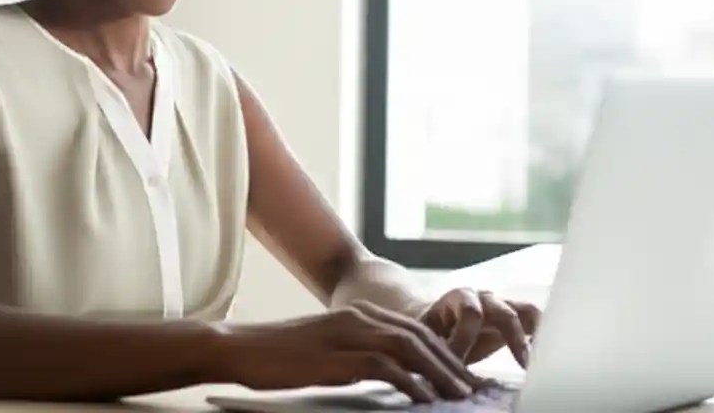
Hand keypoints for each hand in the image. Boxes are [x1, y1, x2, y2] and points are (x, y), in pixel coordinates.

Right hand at [217, 301, 488, 402]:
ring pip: (411, 349)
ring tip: (461, 397)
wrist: (239, 348)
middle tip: (475, 389)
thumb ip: (357, 355)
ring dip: (441, 373)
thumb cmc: (279, 356)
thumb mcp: (327, 351)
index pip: (416, 330)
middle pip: (421, 337)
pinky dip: (411, 382)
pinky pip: (385, 367)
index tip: (464, 376)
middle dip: (452, 364)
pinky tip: (426, 399)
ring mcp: (349, 333)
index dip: (445, 353)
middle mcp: (360, 316)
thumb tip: (390, 377)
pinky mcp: (337, 355)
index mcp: (360, 313)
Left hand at [416, 288, 541, 368]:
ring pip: (527, 312)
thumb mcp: (427, 335)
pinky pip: (534, 322)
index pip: (471, 313)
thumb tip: (443, 367)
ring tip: (541, 359)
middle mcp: (485, 298)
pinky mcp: (514, 320)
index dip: (466, 339)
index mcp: (460, 297)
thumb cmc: (431, 329)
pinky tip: (545, 358)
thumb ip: (436, 346)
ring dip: (536, 335)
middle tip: (518, 365)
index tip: (458, 363)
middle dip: (512, 339)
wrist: (437, 321)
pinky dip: (542, 336)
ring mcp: (503, 306)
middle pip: (505, 311)